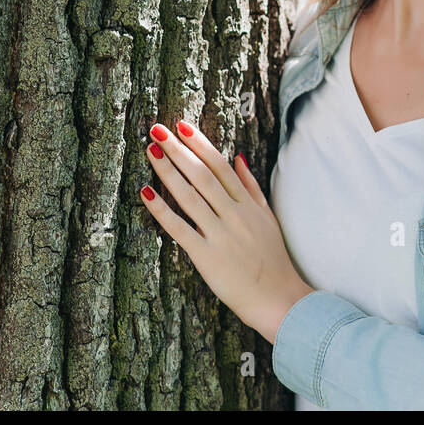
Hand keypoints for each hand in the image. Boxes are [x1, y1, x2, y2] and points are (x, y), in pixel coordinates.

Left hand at [141, 118, 313, 343]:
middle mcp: (234, 215)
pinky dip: (162, 210)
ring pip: (189, 196)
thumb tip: (238, 156)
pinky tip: (146, 192)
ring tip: (150, 150)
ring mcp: (220, 235)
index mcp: (248, 204)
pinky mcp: (206, 257)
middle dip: (178, 150)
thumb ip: (251, 187)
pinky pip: (179, 229)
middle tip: (157, 129)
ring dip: (168, 171)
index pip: (220, 166)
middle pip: (202, 175)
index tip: (182, 126)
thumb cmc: (272, 258)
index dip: (200, 144)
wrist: (278, 298)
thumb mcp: (267, 218)